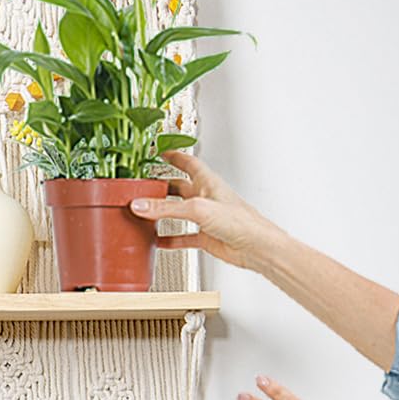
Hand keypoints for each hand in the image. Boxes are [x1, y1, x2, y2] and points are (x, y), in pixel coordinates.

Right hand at [130, 150, 284, 270]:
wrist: (256, 247)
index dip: (173, 156)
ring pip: (179, 212)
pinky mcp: (207, 236)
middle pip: (179, 188)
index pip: (187, 162)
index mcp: (207, 181)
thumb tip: (142, 205)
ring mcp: (206, 218)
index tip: (160, 152)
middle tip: (144, 187)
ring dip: (163, 213)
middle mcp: (206, 197)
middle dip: (162, 187)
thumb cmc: (239, 221)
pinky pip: (184, 236)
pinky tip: (160, 241)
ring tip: (146, 212)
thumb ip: (166, 208)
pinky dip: (171, 239)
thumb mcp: (197, 209)